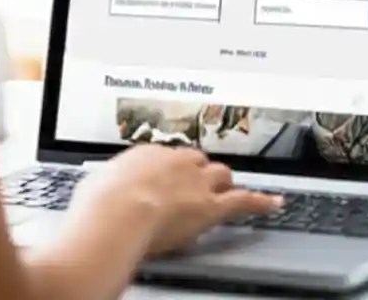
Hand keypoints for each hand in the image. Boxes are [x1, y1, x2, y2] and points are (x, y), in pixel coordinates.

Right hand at [69, 145, 282, 255]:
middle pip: (196, 162)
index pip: (166, 157)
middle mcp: (174, 162)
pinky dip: (261, 202)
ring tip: (227, 191)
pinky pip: (244, 200)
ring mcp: (196, 182)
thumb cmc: (98, 203)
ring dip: (223, 184)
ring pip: (220, 175)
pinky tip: (274, 203)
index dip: (169, 171)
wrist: (118, 213)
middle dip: (197, 173)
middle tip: (193, 186)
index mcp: (146, 153)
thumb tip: (97, 190)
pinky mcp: (212, 206)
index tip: (165, 178)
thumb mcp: (94, 185)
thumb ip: (103, 185)